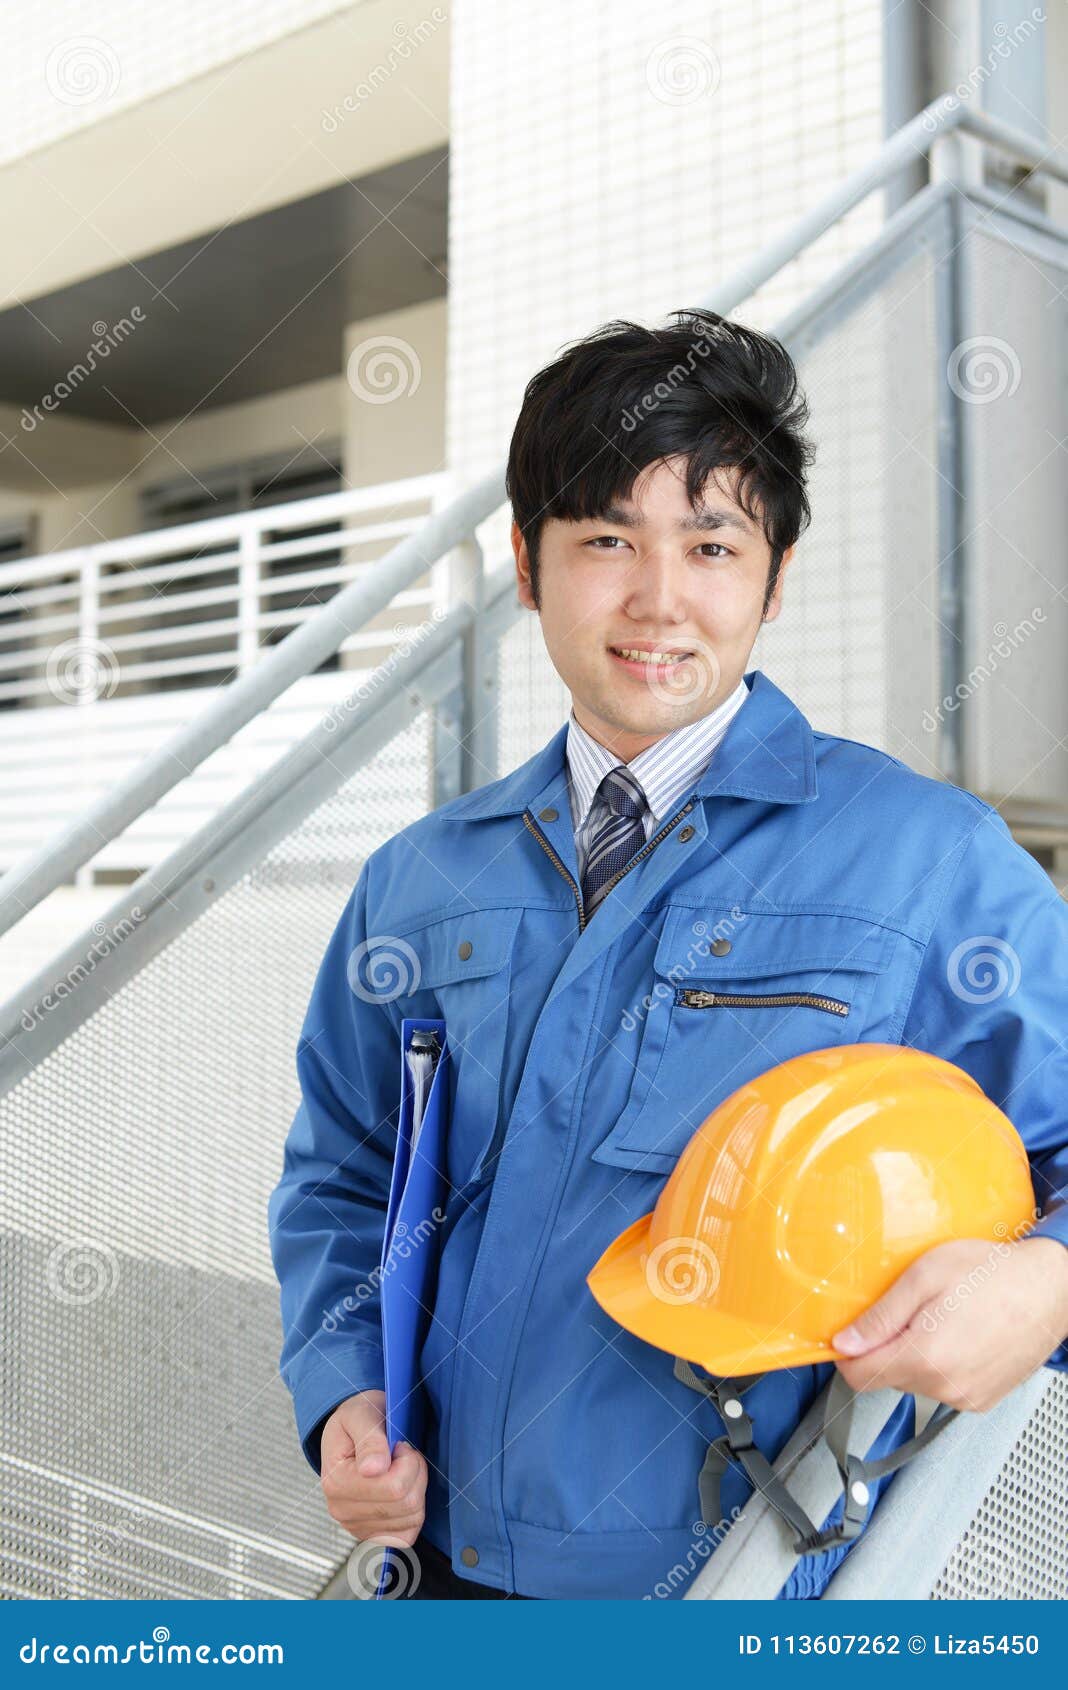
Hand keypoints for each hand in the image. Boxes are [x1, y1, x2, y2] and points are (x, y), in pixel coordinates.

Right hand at [319, 1389, 427, 1544]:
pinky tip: (402, 1490)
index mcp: (336, 1482)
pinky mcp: (372, 1535)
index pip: (394, 1487)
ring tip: (400, 1468)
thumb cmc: (357, 1419)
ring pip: (411, 1518)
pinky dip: (413, 1512)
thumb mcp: (361, 1414)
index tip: (398, 1445)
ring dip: (416, 1489)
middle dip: (415, 1472)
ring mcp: (357, 1526)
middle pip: (406, 1504)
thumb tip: (373, 1469)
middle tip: (402, 1454)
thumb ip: (369, 1439)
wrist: (351, 1430)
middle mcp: (342, 1510)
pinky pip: (407, 1535)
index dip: (407, 1461)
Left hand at [831, 1237, 1067, 1411]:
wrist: (1048, 1288)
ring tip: (943, 1319)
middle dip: (888, 1347)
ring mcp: (967, 1398)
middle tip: (911, 1310)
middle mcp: (946, 1387)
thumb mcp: (924, 1276)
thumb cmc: (993, 1274)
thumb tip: (845, 1342)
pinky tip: (960, 1335)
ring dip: (916, 1356)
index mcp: (925, 1358)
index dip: (847, 1352)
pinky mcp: (983, 1400)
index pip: (858, 1377)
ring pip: (915, 1383)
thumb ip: (880, 1316)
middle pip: (887, 1378)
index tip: (851, 1333)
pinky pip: (943, 1388)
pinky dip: (942, 1365)